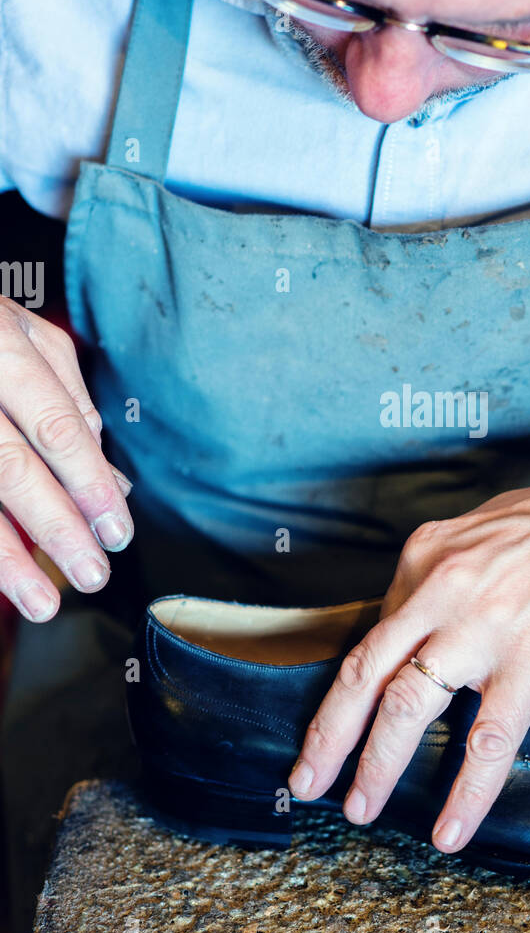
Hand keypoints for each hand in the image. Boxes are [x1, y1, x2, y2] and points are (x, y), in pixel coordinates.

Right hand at [0, 297, 133, 621]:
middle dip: (57, 529)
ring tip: (41, 602)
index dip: (89, 485)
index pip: (57, 429)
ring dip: (6, 558)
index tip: (116, 532)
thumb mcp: (23, 330)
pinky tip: (2, 576)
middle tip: (91, 574)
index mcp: (1, 347)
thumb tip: (102, 464)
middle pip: (12, 469)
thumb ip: (66, 392)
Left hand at [288, 446, 529, 851]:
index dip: (354, 686)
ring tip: (361, 808)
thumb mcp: (485, 528)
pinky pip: (487, 741)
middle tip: (305, 781)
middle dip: (328, 736)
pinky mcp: (529, 663)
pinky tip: (450, 830)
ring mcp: (481, 629)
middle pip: (365, 673)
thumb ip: (447, 574)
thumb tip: (424, 619)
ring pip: (406, 708)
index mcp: (427, 554)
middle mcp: (441, 590)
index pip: (375, 629)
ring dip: (376, 766)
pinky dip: (465, 793)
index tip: (340, 720)